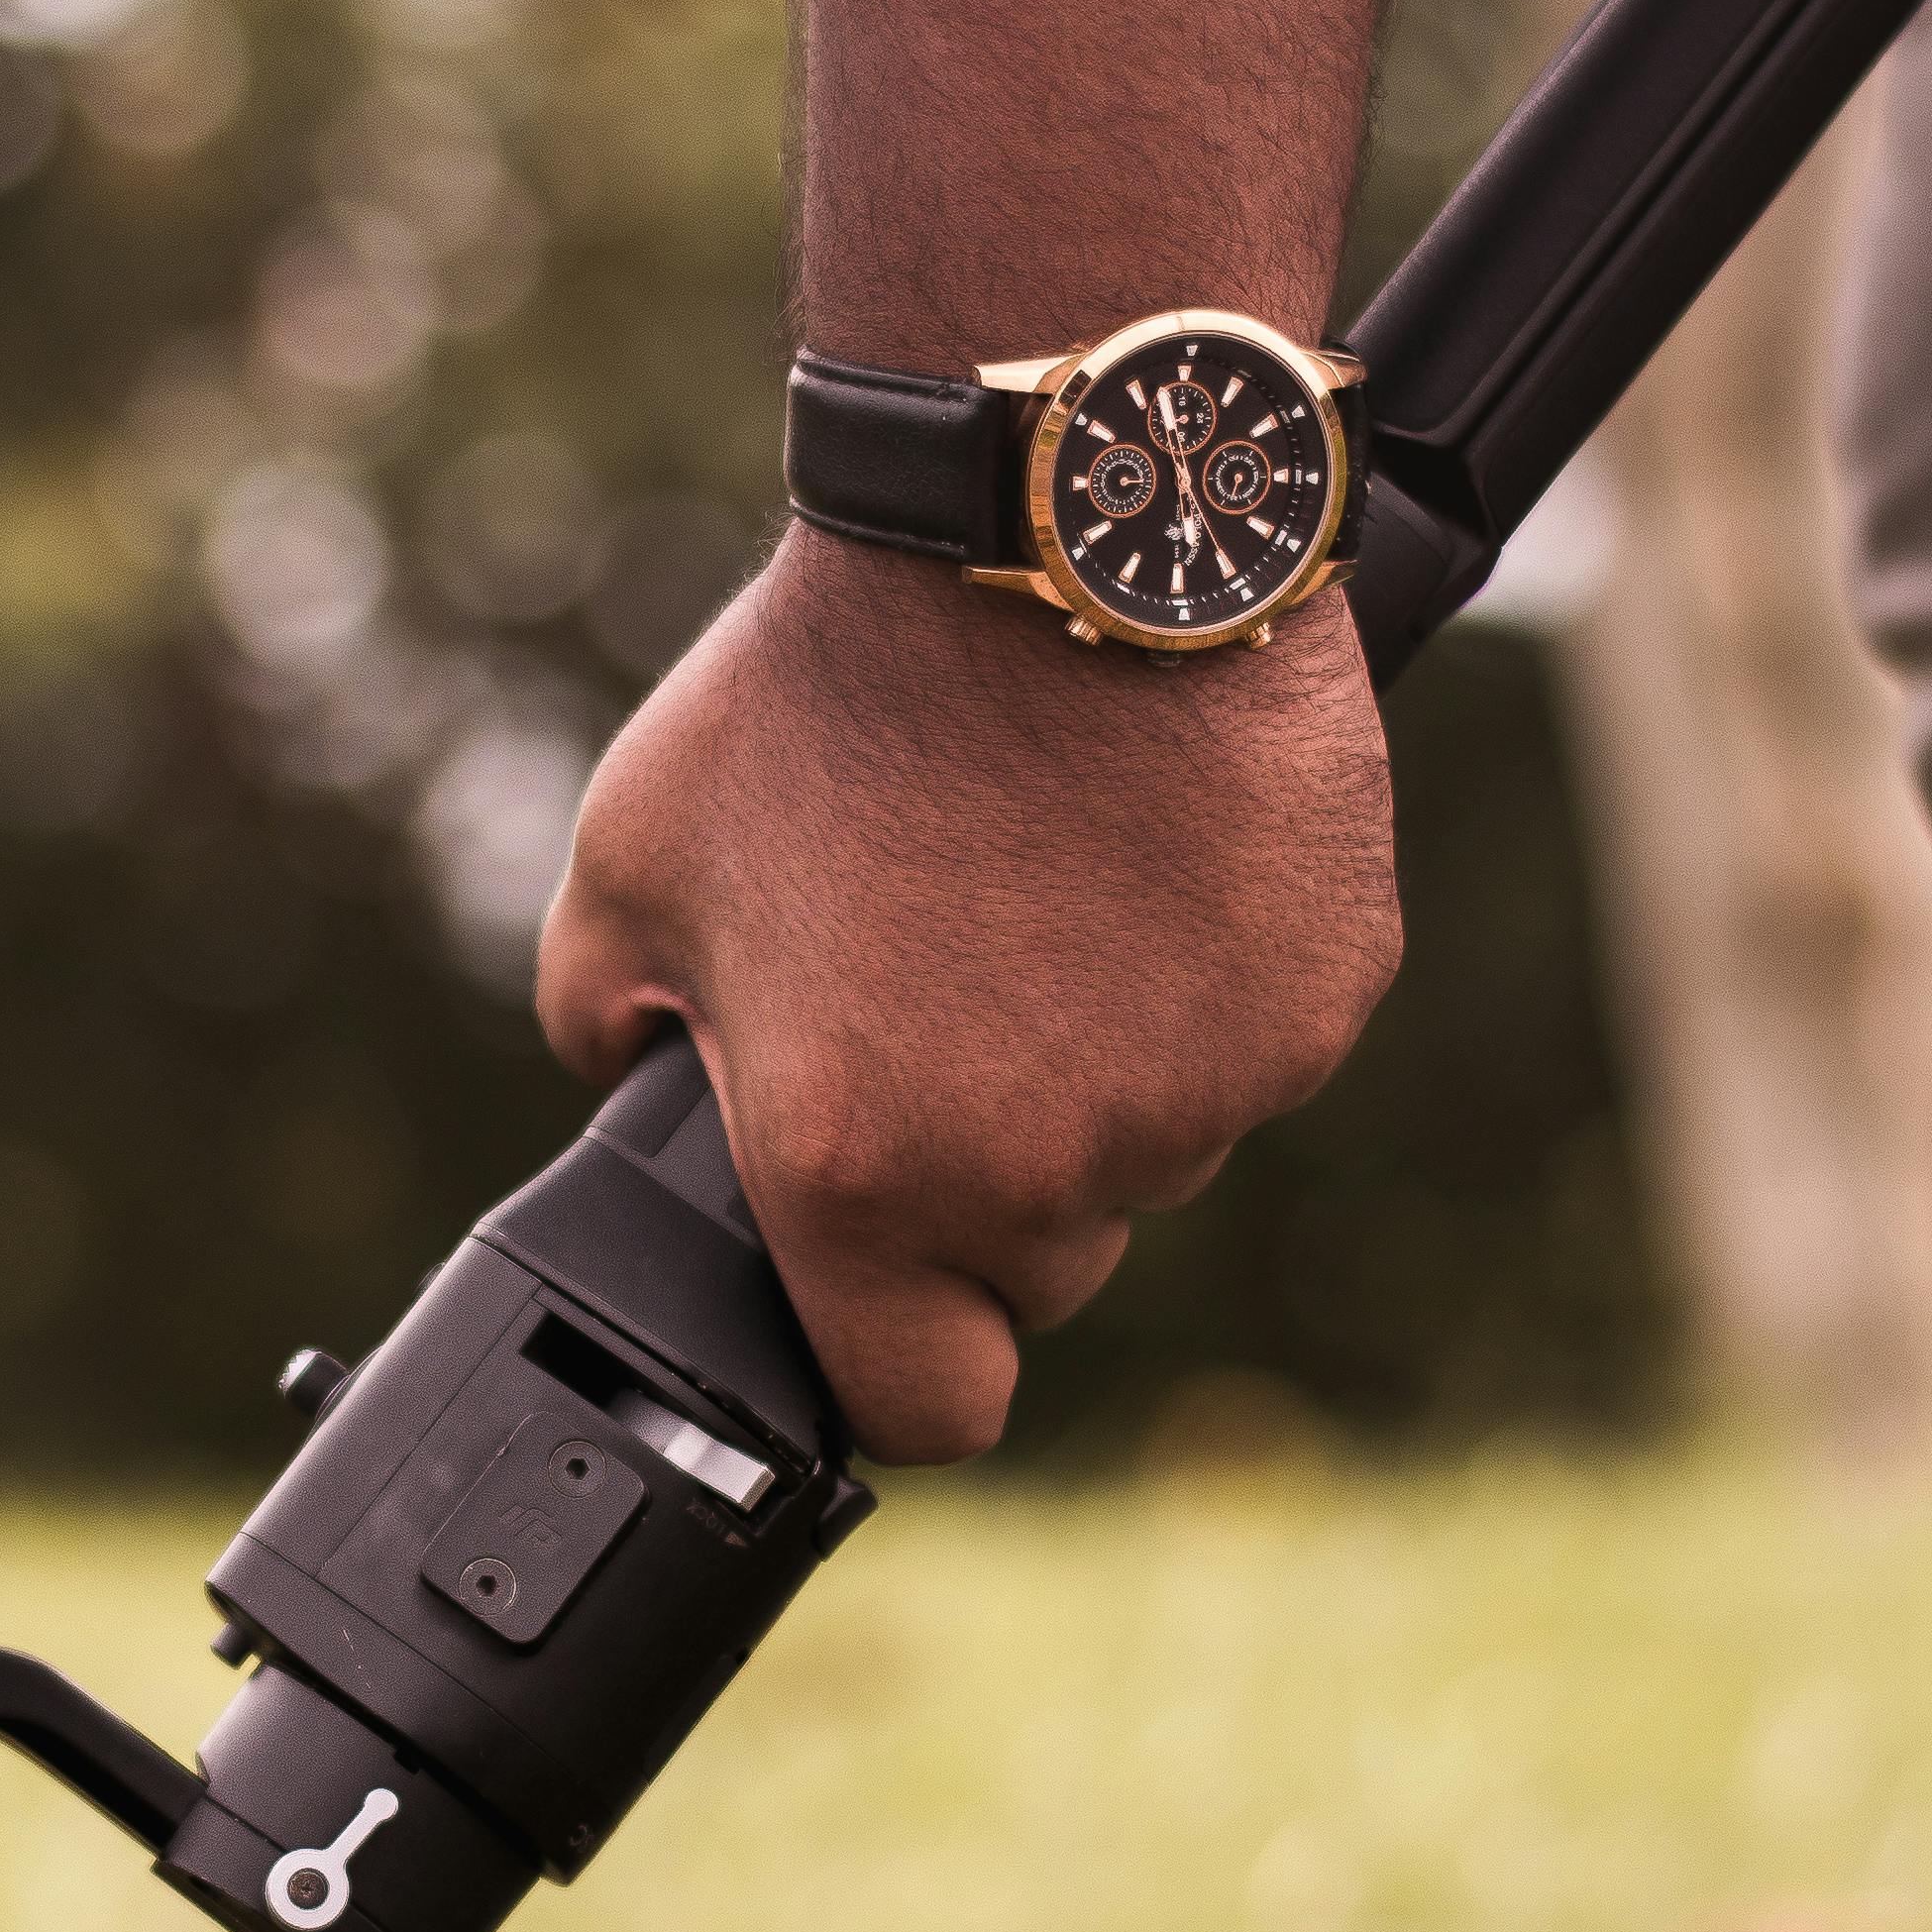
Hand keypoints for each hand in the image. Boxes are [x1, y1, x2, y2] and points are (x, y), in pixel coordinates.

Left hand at [533, 521, 1399, 1460]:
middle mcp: (1040, 1168)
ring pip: (1154, 1156)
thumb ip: (613, 1027)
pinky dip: (1213, 988)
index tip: (897, 1303)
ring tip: (1041, 907)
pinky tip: (1146, 863)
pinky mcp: (1317, 1000)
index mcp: (859, 1178)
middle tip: (949, 1014)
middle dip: (994, 1185)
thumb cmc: (824, 697)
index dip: (905, 1364)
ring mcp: (1199, 1092)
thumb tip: (638, 1089)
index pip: (925, 1405)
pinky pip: (1257, 1051)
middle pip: (1039, 1273)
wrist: (1042, 526)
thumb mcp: (631, 870)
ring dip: (1106, 1079)